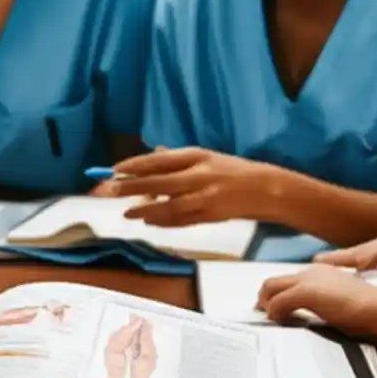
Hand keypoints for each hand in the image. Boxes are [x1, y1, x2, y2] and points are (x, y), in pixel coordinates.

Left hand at [101, 147, 271, 226]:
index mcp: (196, 156)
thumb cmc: (233, 171)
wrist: (267, 189)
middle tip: (108, 190)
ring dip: (145, 209)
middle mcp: (199, 174)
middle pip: (158, 182)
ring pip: (167, 205)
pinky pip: (182, 220)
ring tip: (127, 213)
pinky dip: (164, 221)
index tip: (114, 169)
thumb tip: (152, 156)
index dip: (134, 165)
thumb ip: (178, 159)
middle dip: (130, 187)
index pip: (158, 160)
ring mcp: (205, 197)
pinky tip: (149, 222)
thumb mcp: (206, 158)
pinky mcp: (211, 215)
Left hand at [256, 264, 376, 330]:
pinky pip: (278, 302)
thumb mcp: (340, 303)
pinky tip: (280, 322)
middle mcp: (310, 271)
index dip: (276, 295)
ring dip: (266, 305)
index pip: (288, 280)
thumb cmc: (367, 311)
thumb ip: (323, 304)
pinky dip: (274, 313)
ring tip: (269, 319)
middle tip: (262, 315)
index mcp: (321, 271)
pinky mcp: (305, 291)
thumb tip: (305, 316)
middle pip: (273, 282)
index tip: (273, 309)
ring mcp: (306, 280)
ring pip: (270, 288)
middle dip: (263, 298)